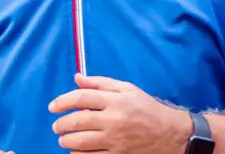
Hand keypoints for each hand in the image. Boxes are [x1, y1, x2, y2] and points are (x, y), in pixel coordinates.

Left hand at [48, 73, 191, 153]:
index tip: (52, 107)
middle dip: (60, 125)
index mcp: (115, 101)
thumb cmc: (147, 108)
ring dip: (66, 141)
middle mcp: (114, 120)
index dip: (62, 101)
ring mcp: (116, 140)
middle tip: (56, 127)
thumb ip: (99, 83)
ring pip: (80, 142)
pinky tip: (76, 151)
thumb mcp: (127, 89)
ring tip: (64, 139)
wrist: (171, 134)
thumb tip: (76, 78)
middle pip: (77, 121)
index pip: (80, 98)